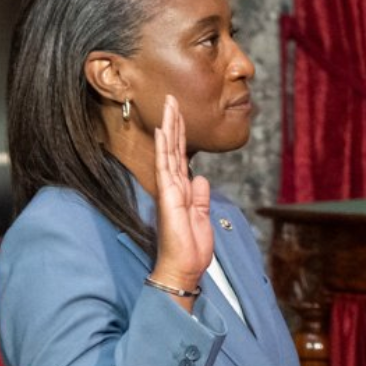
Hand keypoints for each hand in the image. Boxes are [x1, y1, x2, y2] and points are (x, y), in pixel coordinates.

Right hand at [150, 95, 212, 297]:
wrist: (183, 268)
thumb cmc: (191, 248)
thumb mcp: (202, 217)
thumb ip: (201, 197)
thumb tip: (202, 178)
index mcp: (182, 191)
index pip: (180, 156)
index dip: (180, 134)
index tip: (179, 113)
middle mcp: (173, 187)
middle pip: (172, 148)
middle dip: (173, 122)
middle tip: (171, 97)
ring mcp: (169, 190)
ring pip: (168, 151)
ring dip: (169, 127)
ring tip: (169, 104)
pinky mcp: (168, 197)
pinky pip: (165, 167)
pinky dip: (164, 148)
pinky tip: (163, 131)